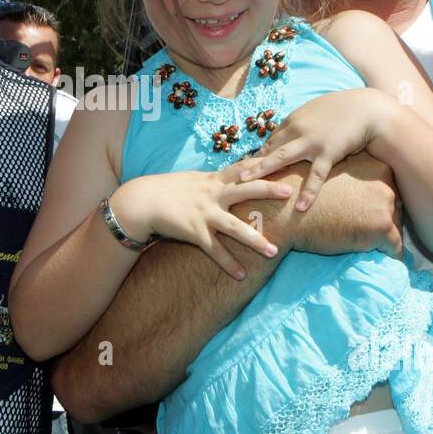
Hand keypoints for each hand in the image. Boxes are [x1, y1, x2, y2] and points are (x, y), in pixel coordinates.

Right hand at [112, 167, 293, 278]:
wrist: (141, 201)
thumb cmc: (167, 190)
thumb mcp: (194, 180)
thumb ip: (214, 182)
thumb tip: (232, 179)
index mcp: (213, 180)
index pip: (243, 167)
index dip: (264, 163)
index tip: (284, 157)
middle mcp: (212, 194)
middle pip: (246, 189)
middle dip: (269, 190)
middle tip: (291, 192)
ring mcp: (204, 214)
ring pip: (234, 227)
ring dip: (255, 240)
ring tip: (275, 252)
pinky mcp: (194, 232)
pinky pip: (215, 250)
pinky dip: (228, 263)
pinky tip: (241, 275)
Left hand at [239, 89, 395, 211]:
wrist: (369, 110)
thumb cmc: (345, 110)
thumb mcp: (318, 111)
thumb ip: (302, 123)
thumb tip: (291, 134)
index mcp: (294, 120)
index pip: (270, 139)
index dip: (256, 153)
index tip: (242, 166)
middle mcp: (298, 129)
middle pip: (268, 148)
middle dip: (248, 161)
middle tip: (229, 175)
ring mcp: (312, 142)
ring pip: (282, 158)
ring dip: (262, 170)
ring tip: (246, 184)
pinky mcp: (328, 153)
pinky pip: (316, 176)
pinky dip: (308, 191)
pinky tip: (300, 207)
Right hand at [268, 154, 404, 258]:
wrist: (287, 212)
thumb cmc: (302, 197)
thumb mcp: (333, 179)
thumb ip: (351, 182)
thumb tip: (359, 196)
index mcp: (373, 166)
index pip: (389, 188)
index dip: (380, 205)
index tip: (374, 217)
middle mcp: (384, 181)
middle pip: (396, 206)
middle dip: (387, 220)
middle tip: (377, 234)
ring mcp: (385, 203)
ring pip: (397, 226)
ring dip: (391, 238)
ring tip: (386, 250)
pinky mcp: (382, 225)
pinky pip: (396, 247)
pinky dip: (392, 255)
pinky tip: (386, 259)